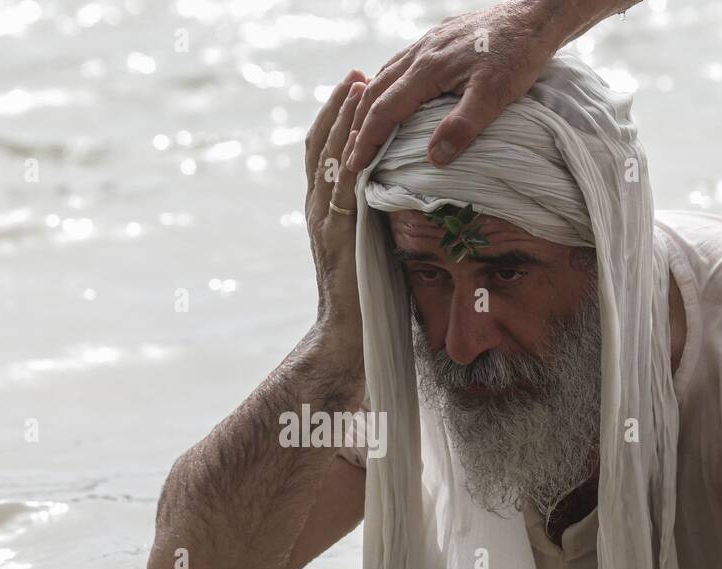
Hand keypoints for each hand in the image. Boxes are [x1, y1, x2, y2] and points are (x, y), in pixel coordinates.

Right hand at [305, 70, 366, 358]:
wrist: (346, 340)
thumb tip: (404, 198)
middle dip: (339, 108)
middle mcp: (317, 211)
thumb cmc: (366, 302)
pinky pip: (342, 187)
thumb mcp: (373, 250)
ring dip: (344, 121)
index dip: (337, 119)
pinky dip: (351, 156)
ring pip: (328, 158)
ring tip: (361, 88)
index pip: (324, 154)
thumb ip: (380, 221)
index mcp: (324, 212)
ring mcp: (324, 221)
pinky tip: (365, 135)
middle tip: (358, 75)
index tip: (356, 88)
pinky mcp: (337, 235)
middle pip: (320, 145)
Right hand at [345, 0, 574, 171]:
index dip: (367, 140)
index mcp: (427, 69)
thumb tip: (433, 158)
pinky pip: (400, 64)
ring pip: (385, 75)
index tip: (354, 165)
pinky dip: (387, 86)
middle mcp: (420, 53)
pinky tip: (393, 96)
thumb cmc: (518, 55)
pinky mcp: (438, 39)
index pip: (385, 110)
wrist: (535, 16)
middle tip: (350, 154)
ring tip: (363, 130)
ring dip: (370, 104)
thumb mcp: (495, 95)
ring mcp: (428, 43)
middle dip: (359, 125)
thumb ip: (463, 126)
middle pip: (375, 92)